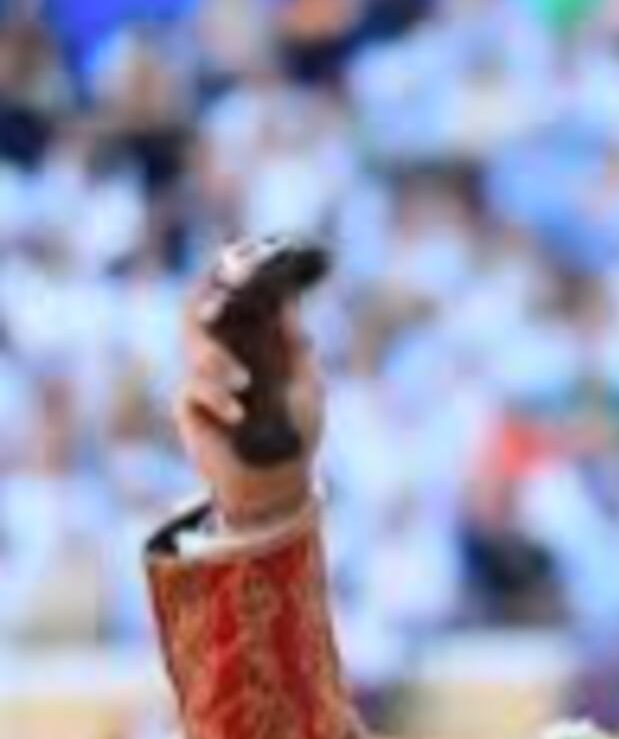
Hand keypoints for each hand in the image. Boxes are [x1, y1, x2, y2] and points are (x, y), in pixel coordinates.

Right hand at [173, 270, 325, 528]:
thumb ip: (296, 348)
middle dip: (210, 301)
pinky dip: (217, 398)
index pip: (239, 297)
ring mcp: (206, 375)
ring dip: (216, 359)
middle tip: (222, 304)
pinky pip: (195, 388)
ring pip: (195, 345)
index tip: (242, 258)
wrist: (279, 480)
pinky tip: (237, 415)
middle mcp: (228, 350)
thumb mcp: (307, 386)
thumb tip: (290, 305)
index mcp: (257, 340)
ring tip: (243, 382)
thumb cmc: (298, 430)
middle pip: (204, 310)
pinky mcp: (191, 404)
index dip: (235, 273)